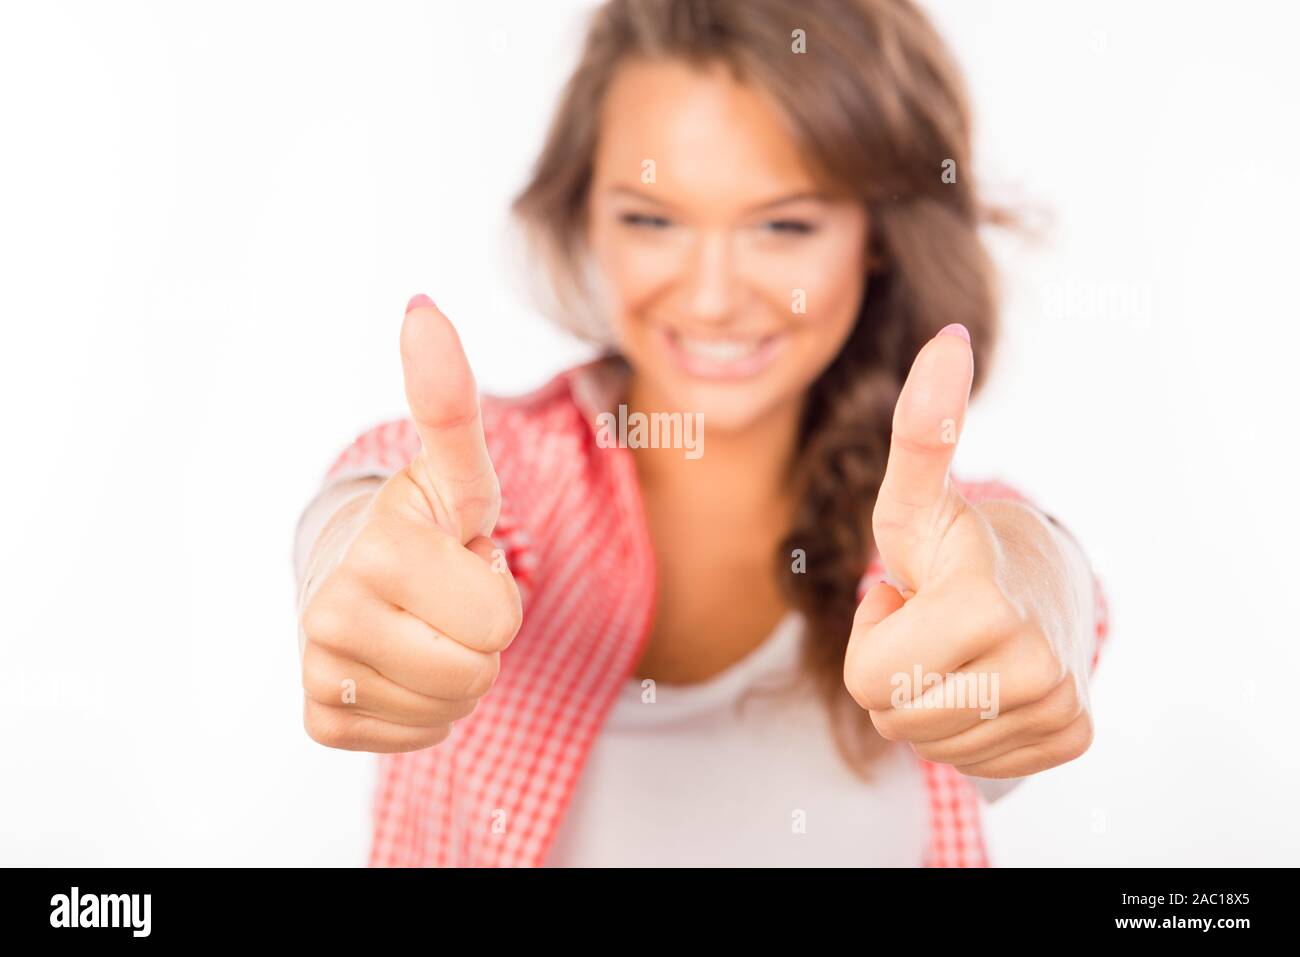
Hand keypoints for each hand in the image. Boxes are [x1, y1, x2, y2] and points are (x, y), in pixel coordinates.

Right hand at [298, 295, 522, 751]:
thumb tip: (422, 307)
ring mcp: (320, 668)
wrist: (349, 568)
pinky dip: (422, 710)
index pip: (498, 622)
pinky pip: (415, 738)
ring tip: (422, 627)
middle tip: (444, 599)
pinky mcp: (319, 716)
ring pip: (452, 710)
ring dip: (455, 674)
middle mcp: (334, 611)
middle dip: (480, 637)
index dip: (496, 591)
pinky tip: (396, 665)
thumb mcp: (452, 468)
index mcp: (379, 549)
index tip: (456, 557)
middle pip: (479, 672)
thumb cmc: (422, 523)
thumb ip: (448, 401)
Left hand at [843, 324, 1094, 778]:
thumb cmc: (952, 543)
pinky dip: (967, 727)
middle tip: (930, 625)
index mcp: (983, 608)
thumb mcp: (914, 500)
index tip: (908, 595)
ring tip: (958, 648)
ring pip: (928, 744)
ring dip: (927, 699)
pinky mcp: (1071, 736)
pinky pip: (973, 763)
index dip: (873, 635)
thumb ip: (921, 432)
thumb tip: (946, 339)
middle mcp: (1032, 667)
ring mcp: (1057, 707)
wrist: (1041, 579)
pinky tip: (988, 681)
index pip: (867, 680)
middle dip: (893, 672)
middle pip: (892, 717)